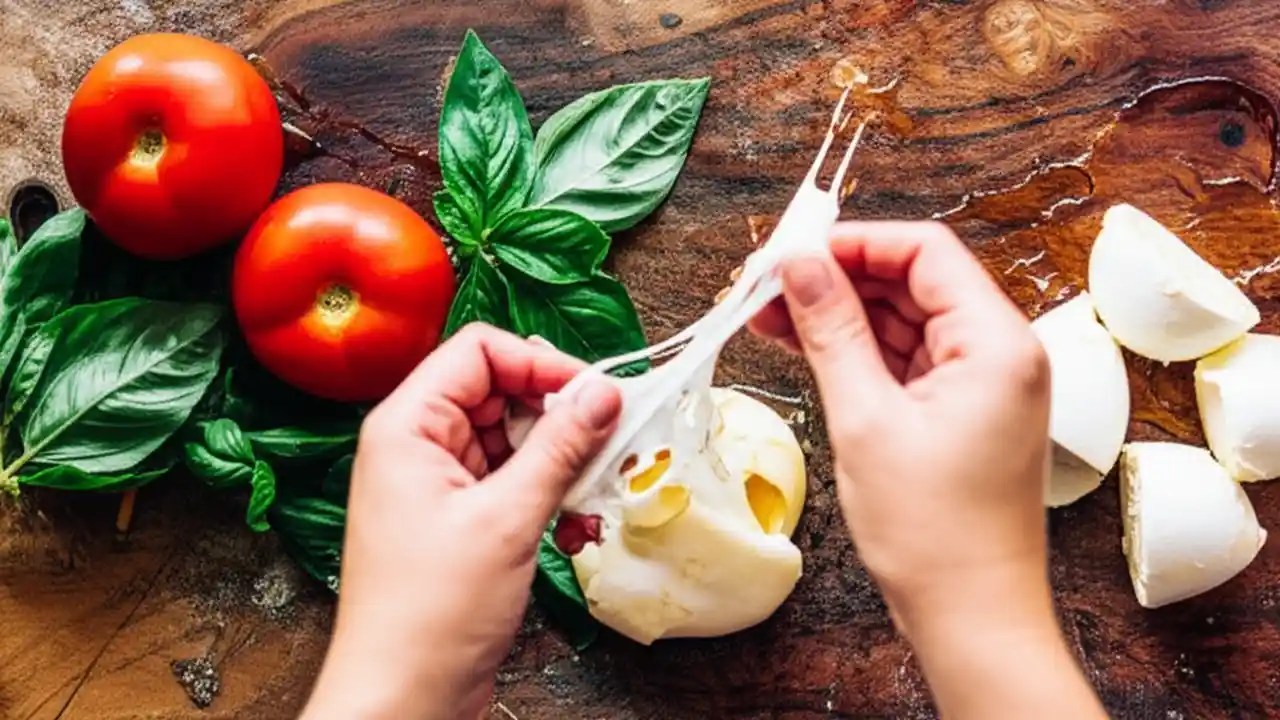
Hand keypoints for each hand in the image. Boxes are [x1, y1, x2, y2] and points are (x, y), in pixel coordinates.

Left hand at [301, 324, 620, 719]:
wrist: (403, 699)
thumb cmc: (429, 615)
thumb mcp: (507, 519)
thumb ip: (560, 447)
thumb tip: (604, 393)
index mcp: (407, 425)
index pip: (480, 351)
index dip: (542, 365)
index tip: (596, 393)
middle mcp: (418, 446)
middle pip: (501, 393)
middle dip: (560, 417)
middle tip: (611, 442)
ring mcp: (439, 485)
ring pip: (515, 441)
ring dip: (562, 463)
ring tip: (596, 495)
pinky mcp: (461, 521)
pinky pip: (514, 483)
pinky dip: (550, 497)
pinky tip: (577, 530)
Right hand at [750, 221, 1103, 717]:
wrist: (972, 617)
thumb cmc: (934, 533)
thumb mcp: (866, 419)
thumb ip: (832, 331)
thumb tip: (798, 266)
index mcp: (997, 344)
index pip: (925, 252)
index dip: (855, 243)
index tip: (792, 253)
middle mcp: (1000, 353)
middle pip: (913, 282)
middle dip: (838, 278)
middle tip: (766, 286)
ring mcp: (982, 384)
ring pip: (903, 321)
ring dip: (840, 315)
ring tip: (768, 317)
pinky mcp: (961, 412)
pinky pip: (905, 360)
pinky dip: (857, 352)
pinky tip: (803, 346)